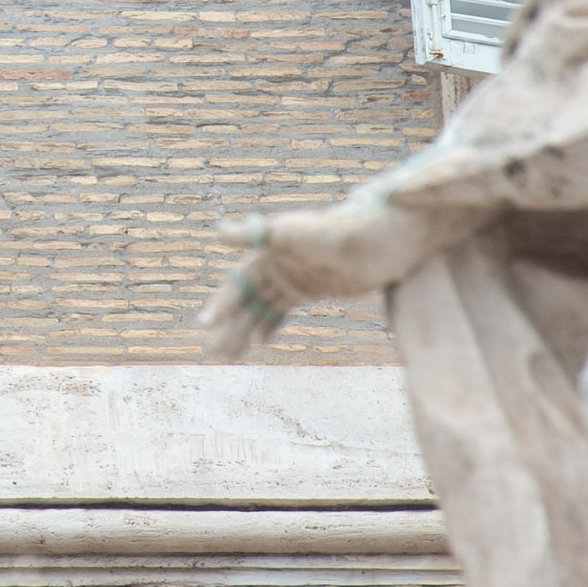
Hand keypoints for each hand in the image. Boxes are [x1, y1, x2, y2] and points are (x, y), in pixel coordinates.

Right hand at [195, 195, 480, 360]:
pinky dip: (269, 325)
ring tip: (228, 355)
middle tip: (211, 352)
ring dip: (244, 329)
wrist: (381, 238)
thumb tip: (217, 232)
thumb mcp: (291, 233)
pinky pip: (283, 309)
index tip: (206, 328)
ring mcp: (295, 275)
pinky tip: (260, 342)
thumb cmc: (336, 231)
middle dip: (228, 325)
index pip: (237, 281)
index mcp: (268, 250)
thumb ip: (255, 233)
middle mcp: (278, 262)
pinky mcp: (314, 287)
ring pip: (262, 307)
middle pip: (246, 298)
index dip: (221, 303)